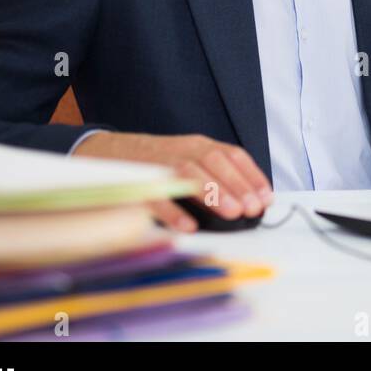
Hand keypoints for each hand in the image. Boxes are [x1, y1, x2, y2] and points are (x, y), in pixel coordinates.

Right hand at [73, 131, 273, 232]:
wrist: (103, 152)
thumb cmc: (155, 162)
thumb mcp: (187, 160)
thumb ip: (213, 175)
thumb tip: (247, 202)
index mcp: (197, 145)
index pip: (231, 154)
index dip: (251, 175)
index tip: (267, 198)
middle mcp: (181, 149)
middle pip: (213, 161)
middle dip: (237, 185)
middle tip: (252, 209)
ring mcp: (158, 163)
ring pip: (189, 173)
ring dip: (214, 193)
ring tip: (232, 213)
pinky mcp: (135, 181)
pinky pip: (155, 195)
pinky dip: (173, 211)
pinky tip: (189, 226)